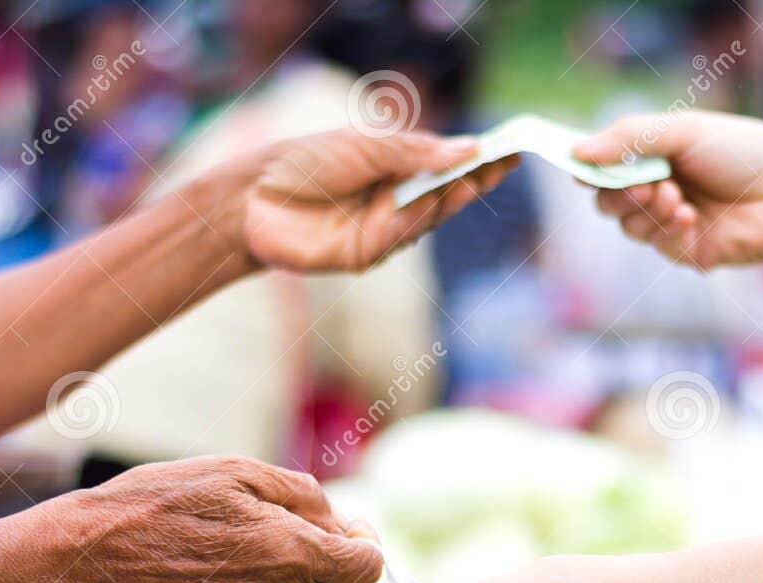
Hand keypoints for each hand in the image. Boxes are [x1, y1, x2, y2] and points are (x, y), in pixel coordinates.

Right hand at [71, 456, 382, 582]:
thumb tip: (347, 526)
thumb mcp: (240, 470)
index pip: (368, 566)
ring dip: (283, 580)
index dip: (360, 543)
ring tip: (229, 554)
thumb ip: (308, 496)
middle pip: (331, 581)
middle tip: (258, 528)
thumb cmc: (165, 502)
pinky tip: (218, 581)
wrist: (96, 556)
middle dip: (312, 553)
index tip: (337, 530)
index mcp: (291, 553)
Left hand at [237, 129, 519, 271]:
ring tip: (472, 178)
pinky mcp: (366, 255)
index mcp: (396, 169)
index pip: (447, 165)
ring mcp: (382, 230)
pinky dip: (414, 221)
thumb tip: (467, 148)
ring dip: (449, 199)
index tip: (508, 150)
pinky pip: (399, 238)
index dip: (477, 160)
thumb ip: (414, 152)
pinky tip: (427, 202)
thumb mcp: (365, 146)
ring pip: (426, 218)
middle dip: (474, 180)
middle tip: (499, 166)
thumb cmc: (306, 162)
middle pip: (445, 194)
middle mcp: (394, 200)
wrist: (254, 199)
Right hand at [573, 111, 762, 268]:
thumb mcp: (685, 131)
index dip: (589, 167)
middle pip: (608, 199)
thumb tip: (576, 150)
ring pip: (628, 225)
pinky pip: (656, 245)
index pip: (607, 163)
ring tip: (675, 197)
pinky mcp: (686, 251)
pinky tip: (691, 218)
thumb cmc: (745, 153)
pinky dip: (668, 230)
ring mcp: (671, 222)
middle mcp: (659, 187)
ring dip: (646, 211)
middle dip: (618, 193)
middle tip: (642, 184)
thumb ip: (631, 138)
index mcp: (657, 154)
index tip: (578, 168)